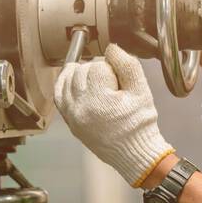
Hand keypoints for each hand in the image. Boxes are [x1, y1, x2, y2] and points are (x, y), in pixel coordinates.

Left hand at [53, 44, 173, 187]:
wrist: (134, 153)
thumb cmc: (140, 123)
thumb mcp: (142, 91)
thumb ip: (127, 65)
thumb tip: (111, 48)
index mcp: (100, 101)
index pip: (97, 67)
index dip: (110, 68)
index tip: (120, 79)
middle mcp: (81, 109)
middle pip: (81, 72)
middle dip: (96, 70)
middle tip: (111, 81)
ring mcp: (73, 117)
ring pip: (67, 81)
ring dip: (80, 74)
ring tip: (95, 77)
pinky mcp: (71, 122)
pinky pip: (59, 96)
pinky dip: (63, 84)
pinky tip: (72, 77)